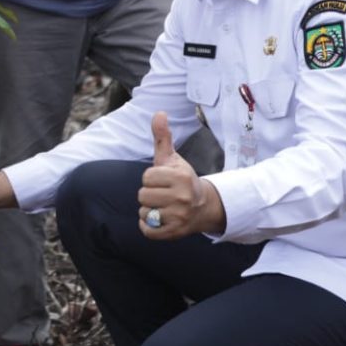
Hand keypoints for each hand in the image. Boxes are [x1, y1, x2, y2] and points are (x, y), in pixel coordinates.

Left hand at [138, 112, 224, 239]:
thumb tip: (159, 113)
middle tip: (164, 195)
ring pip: (143, 212)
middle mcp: (182, 197)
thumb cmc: (181, 180)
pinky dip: (148, 226)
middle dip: (149, 195)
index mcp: (180, 177)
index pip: (146, 178)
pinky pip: (147, 230)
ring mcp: (179, 216)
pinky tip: (160, 219)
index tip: (164, 181)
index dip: (151, 179)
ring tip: (164, 207)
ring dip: (149, 210)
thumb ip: (163, 137)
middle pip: (142, 195)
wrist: (202, 207)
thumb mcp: (173, 159)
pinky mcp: (174, 233)